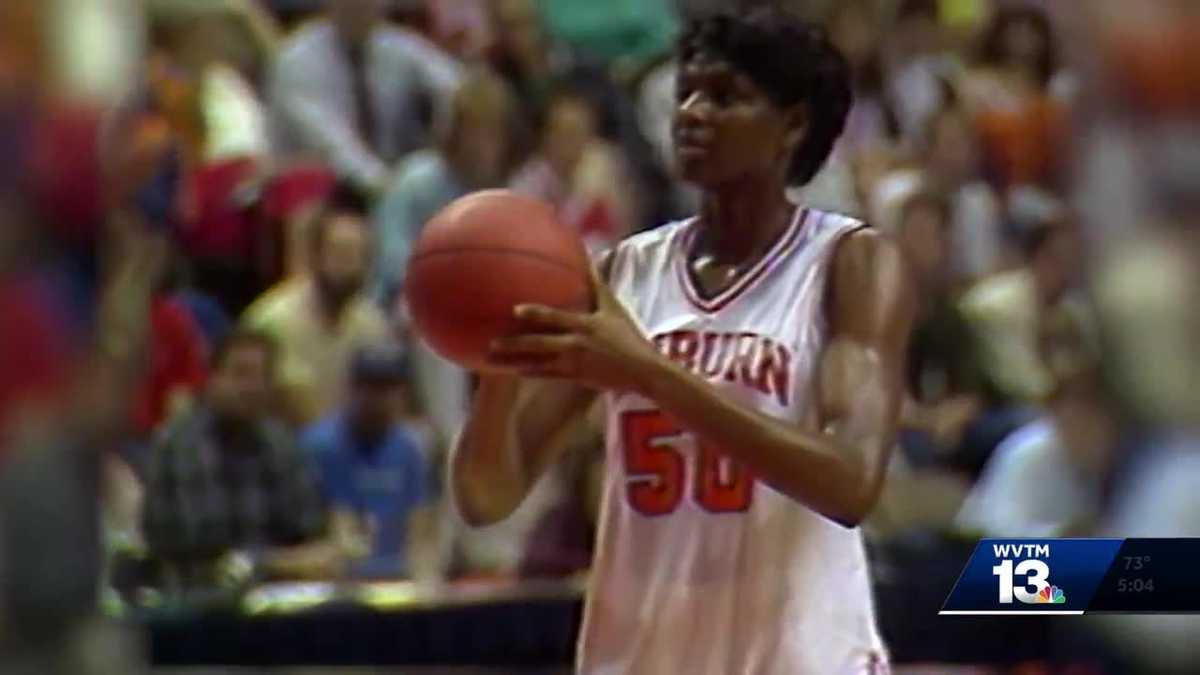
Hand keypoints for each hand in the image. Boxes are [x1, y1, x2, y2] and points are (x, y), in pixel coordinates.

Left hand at [488, 265, 661, 392]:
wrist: (642, 370)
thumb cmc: (628, 335)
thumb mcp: (614, 308)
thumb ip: (597, 285)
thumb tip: (588, 258)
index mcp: (585, 325)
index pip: (556, 318)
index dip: (534, 314)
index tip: (513, 310)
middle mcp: (575, 345)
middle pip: (539, 344)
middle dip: (513, 345)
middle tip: (490, 342)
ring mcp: (573, 364)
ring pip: (537, 364)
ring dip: (513, 363)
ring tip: (491, 362)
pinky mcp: (574, 378)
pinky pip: (546, 375)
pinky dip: (528, 372)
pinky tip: (514, 370)